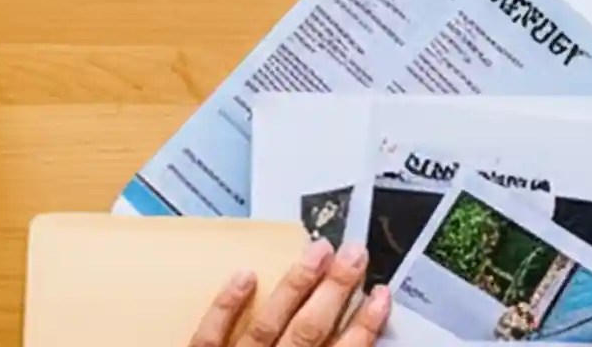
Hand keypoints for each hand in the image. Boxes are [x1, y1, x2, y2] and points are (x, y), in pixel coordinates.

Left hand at [188, 241, 390, 346]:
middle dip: (335, 291)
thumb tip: (350, 339)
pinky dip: (227, 306)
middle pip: (308, 331)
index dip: (365, 325)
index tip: (381, 295)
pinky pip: (210, 337)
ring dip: (295, 287)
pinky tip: (246, 274)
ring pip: (267, 326)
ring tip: (316, 251)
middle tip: (355, 254)